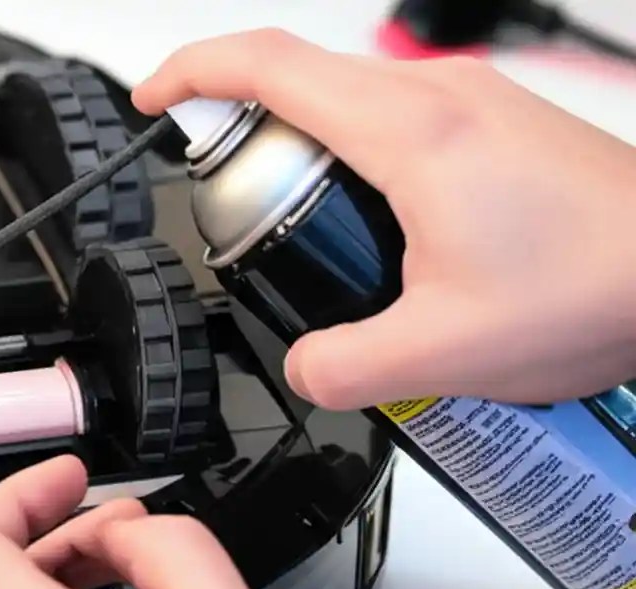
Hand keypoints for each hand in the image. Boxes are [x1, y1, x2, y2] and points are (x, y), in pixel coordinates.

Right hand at [132, 29, 635, 410]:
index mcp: (410, 131)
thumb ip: (342, 368)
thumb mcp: (444, 352)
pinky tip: (391, 238)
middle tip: (246, 212)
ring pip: (350, 100)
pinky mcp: (497, 122)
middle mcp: (440, 94)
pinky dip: (361, 161)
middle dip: (246, 135)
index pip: (266, 66)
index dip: (191, 72)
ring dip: (309, 153)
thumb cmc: (606, 286)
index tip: (152, 100)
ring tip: (324, 241)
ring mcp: (474, 101)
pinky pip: (398, 118)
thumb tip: (305, 366)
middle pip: (301, 80)